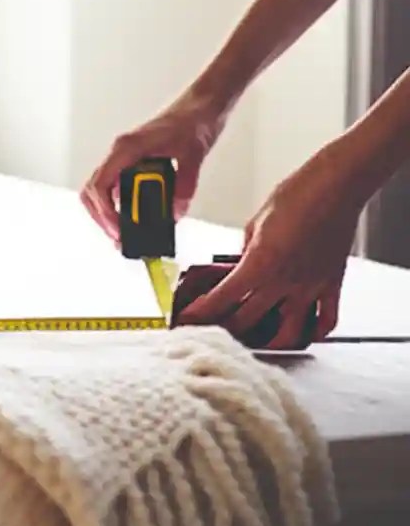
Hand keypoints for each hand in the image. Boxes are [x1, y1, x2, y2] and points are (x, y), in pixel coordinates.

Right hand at [81, 89, 229, 243]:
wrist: (200, 107)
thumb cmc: (193, 121)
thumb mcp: (193, 156)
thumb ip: (183, 188)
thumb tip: (174, 214)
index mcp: (128, 148)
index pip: (100, 184)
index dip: (105, 211)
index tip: (118, 229)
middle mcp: (120, 153)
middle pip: (93, 191)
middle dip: (102, 217)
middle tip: (118, 236)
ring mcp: (123, 158)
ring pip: (100, 190)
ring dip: (107, 212)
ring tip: (124, 232)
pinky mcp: (131, 162)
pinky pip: (115, 187)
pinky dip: (119, 204)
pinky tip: (133, 216)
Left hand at [174, 147, 363, 347]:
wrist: (337, 185)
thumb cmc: (297, 194)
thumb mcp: (255, 223)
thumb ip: (245, 252)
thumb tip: (238, 267)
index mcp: (259, 264)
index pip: (221, 300)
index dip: (200, 314)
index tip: (188, 319)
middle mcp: (284, 281)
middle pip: (246, 321)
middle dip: (224, 328)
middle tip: (212, 329)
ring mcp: (310, 286)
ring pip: (287, 332)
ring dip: (267, 341)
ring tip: (253, 340)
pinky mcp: (331, 284)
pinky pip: (325, 320)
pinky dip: (312, 331)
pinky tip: (299, 331)